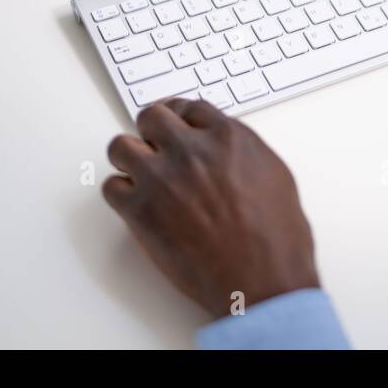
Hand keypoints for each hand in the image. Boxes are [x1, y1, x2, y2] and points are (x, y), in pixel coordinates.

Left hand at [103, 98, 319, 318]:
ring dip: (130, 158)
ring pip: (120, 146)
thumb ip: (244, 152)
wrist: (262, 281)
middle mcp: (191, 150)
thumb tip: (227, 148)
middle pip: (151, 117)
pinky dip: (121, 194)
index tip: (178, 127)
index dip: (182, 119)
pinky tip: (136, 203)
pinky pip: (111, 188)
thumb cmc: (276, 238)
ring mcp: (162, 178)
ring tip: (141, 174)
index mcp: (228, 138)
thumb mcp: (275, 175)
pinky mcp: (140, 211)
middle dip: (152, 131)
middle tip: (156, 147)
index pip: (190, 107)